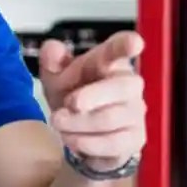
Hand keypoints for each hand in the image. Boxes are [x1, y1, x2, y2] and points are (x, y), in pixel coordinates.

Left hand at [39, 32, 146, 171]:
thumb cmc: (72, 96)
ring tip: (59, 122)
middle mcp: (129, 84)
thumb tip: (51, 47)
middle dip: (90, 97)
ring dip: (77, 123)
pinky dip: (86, 142)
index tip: (134, 43)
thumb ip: (51, 61)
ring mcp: (135, 112)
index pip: (121, 48)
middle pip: (120, 87)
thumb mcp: (55, 77)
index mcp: (109, 61)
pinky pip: (113, 143)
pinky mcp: (135, 138)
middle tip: (67, 104)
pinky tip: (71, 139)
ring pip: (110, 118)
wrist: (78, 132)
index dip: (127, 45)